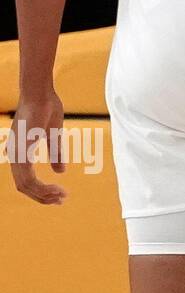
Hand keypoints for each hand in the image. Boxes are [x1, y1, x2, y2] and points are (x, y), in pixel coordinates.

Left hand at [8, 87, 68, 204]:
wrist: (40, 92)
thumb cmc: (47, 107)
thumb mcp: (54, 134)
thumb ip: (56, 153)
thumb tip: (60, 172)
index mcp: (20, 151)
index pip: (26, 180)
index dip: (41, 190)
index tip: (60, 193)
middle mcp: (14, 155)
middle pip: (24, 187)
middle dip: (43, 197)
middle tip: (62, 200)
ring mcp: (16, 154)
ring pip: (25, 186)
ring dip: (44, 195)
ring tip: (62, 196)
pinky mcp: (21, 151)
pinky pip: (28, 178)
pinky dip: (42, 187)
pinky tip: (57, 187)